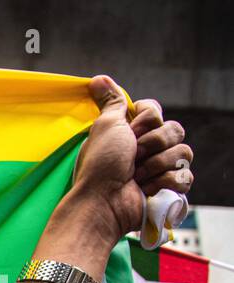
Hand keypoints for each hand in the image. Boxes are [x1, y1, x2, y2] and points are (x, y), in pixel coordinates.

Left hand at [68, 76, 193, 241]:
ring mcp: (161, 169)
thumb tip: (98, 79)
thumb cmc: (100, 165)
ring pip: (183, 152)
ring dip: (156, 164)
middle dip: (152, 143)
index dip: (146, 119)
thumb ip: (110, 102)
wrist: (103, 202)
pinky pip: (185, 176)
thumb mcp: (105, 126)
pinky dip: (164, 182)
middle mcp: (149, 149)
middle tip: (132, 156)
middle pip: (175, 129)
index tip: (129, 130)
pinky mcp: (169, 189)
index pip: (157, 111)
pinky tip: (146, 189)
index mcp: (133, 133)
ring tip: (136, 177)